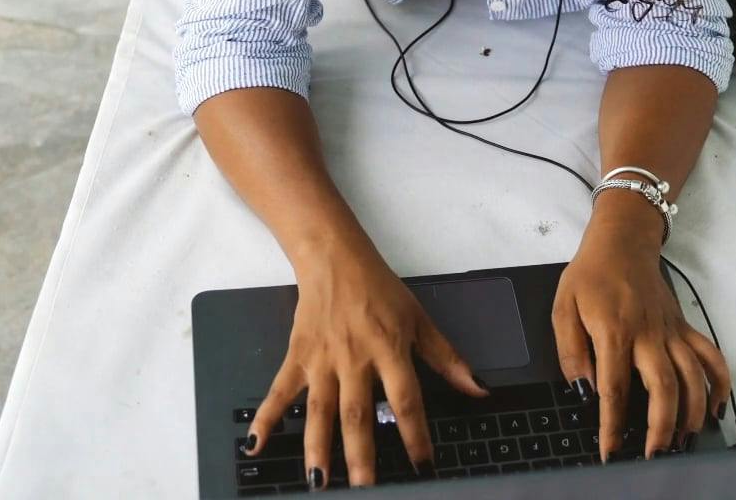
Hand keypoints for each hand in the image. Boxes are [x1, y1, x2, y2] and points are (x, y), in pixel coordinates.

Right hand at [243, 245, 487, 488]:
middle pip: (357, 413)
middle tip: (364, 488)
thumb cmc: (378, 288)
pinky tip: (257, 444)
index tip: (423, 464)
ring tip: (319, 479)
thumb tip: (478, 388)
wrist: (334, 259)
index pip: (406, 399)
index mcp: (389, 349)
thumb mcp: (419, 319)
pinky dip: (267, 417)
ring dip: (317, 446)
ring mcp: (322, 360)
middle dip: (360, 454)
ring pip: (319, 410)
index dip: (415, 433)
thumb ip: (447, 358)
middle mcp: (354, 359)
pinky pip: (280, 391)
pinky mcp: (297, 356)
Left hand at [552, 191, 730, 459]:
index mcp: (615, 331)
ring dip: (692, 412)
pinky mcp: (684, 326)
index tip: (610, 450)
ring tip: (683, 440)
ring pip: (693, 376)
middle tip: (653, 454)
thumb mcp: (562, 308)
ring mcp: (671, 331)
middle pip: (664, 387)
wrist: (622, 241)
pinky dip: (720, 382)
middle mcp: (648, 334)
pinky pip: (710, 355)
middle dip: (661, 427)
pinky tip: (717, 407)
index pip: (615, 388)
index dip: (612, 424)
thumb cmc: (590, 274)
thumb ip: (571, 351)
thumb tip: (583, 389)